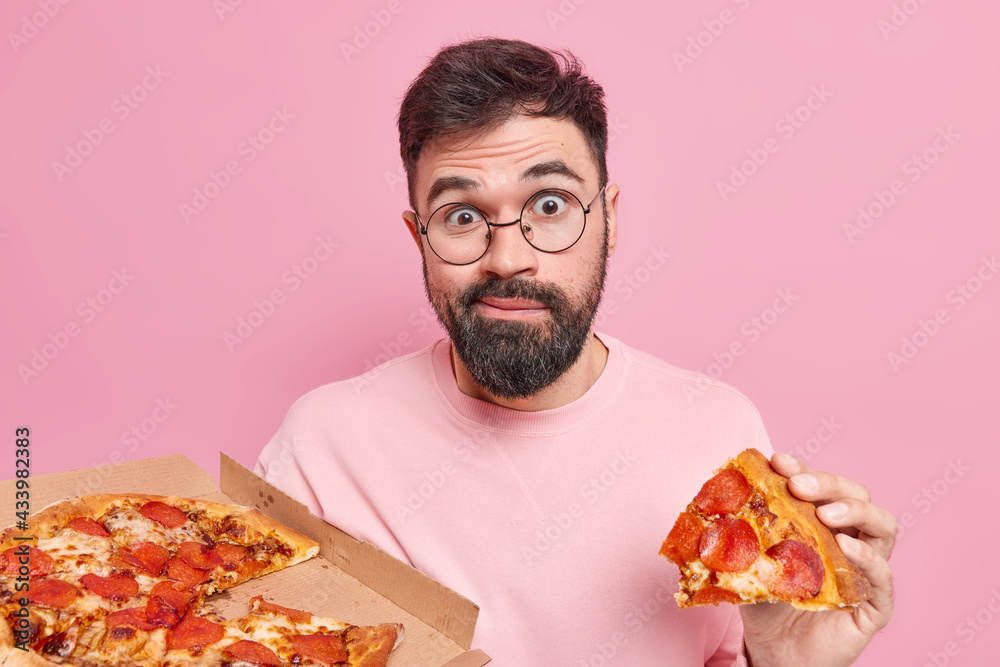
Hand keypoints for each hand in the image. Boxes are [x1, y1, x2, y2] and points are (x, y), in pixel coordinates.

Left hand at [740, 452, 895, 666]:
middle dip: (829, 484)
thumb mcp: (749, 561)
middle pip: (857, 497)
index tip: (778, 461)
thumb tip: (720, 499)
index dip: (802, 469)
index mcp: (821, 524)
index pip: (820, 487)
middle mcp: (849, 540)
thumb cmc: (765, 604)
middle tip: (799, 486)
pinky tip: (847, 548)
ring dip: (856, 511)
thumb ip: (742, 534)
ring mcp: (867, 571)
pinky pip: (884, 577)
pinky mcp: (874, 605)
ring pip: (883, 527)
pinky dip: (869, 559)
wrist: (774, 653)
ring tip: (827, 514)